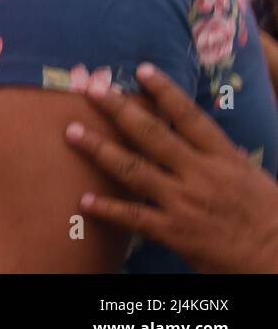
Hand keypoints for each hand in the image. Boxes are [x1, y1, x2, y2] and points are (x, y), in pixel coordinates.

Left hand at [64, 63, 277, 272]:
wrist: (276, 259)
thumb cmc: (267, 217)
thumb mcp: (251, 177)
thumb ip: (223, 156)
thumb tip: (203, 135)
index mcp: (222, 158)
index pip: (190, 117)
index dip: (165, 91)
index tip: (141, 69)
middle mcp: (199, 174)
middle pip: (152, 135)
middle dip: (119, 109)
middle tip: (90, 90)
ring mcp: (183, 202)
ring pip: (134, 169)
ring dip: (99, 149)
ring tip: (72, 132)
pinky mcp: (174, 231)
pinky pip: (134, 217)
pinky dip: (108, 208)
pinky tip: (84, 200)